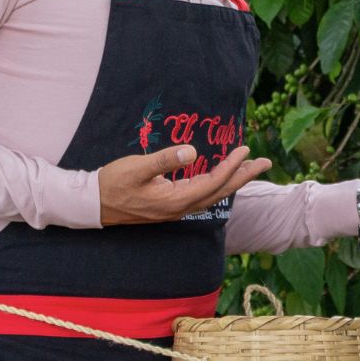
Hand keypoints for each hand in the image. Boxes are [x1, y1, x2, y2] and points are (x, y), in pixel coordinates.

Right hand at [99, 145, 271, 225]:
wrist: (94, 204)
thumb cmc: (113, 183)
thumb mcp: (137, 168)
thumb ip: (164, 160)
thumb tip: (192, 152)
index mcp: (175, 200)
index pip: (212, 183)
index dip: (231, 167)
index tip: (246, 151)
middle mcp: (180, 208)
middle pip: (220, 192)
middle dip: (243, 177)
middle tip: (266, 162)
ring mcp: (175, 209)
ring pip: (212, 195)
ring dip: (233, 181)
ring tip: (249, 168)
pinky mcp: (170, 207)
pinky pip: (202, 196)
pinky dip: (217, 185)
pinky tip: (221, 178)